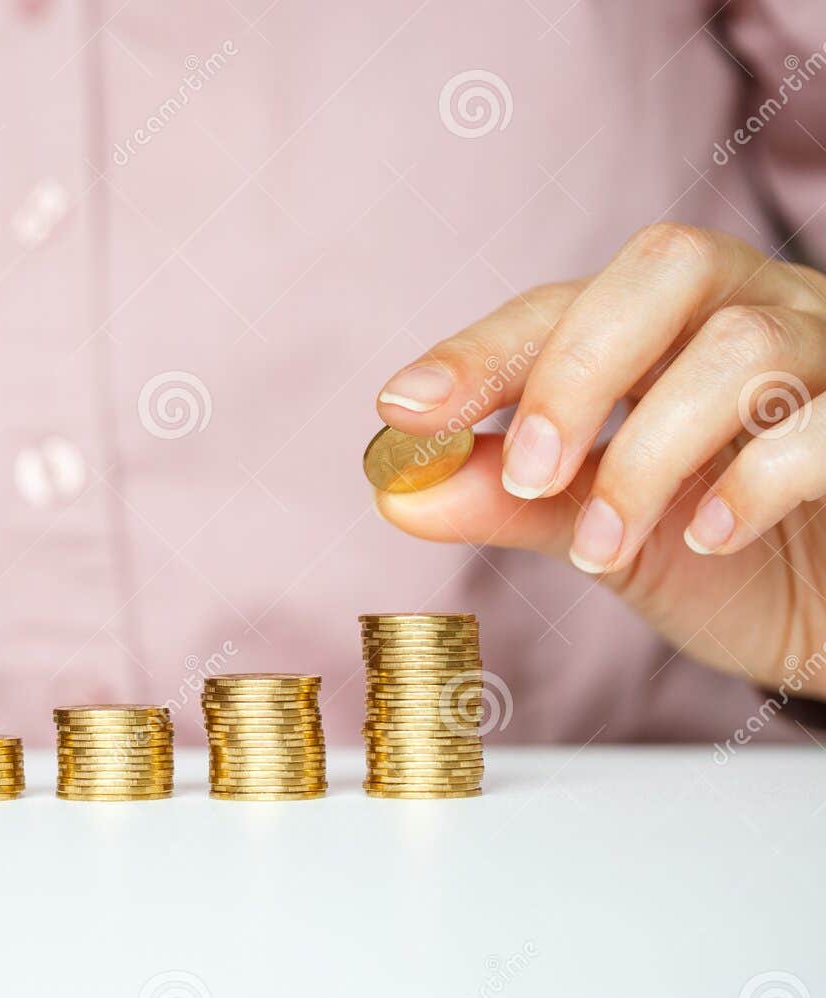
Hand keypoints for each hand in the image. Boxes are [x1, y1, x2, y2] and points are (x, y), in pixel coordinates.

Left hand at [373, 223, 825, 697]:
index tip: (403, 409)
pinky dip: (752, 481)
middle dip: (575, 372)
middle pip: (665, 268)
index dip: (481, 350)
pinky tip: (711, 537)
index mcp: (673, 327)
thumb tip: (398, 491)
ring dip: (647, 457)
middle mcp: (759, 311)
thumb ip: (513, 506)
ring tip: (605, 546)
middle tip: (529, 474)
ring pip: (742, 348)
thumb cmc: (734, 569)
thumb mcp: (604, 539)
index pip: (566, 304)